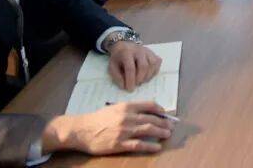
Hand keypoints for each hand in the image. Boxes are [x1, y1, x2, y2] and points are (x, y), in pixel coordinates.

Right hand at [41, 101, 172, 154]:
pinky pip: (139, 145)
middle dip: (164, 123)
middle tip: (171, 126)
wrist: (82, 130)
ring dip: (160, 132)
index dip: (160, 110)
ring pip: (148, 130)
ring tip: (167, 135)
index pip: (149, 105)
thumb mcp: (114, 108)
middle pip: (151, 119)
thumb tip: (146, 112)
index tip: (165, 114)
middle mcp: (127, 117)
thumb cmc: (98, 118)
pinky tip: (157, 147)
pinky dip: (150, 146)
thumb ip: (129, 109)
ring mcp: (124, 131)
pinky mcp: (119, 144)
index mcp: (126, 106)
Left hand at [108, 41, 161, 91]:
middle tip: (136, 85)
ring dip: (148, 76)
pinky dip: (154, 71)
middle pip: (144, 66)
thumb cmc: (118, 58)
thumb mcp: (112, 67)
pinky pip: (158, 62)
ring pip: (153, 64)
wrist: (124, 46)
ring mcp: (147, 51)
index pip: (130, 68)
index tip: (129, 89)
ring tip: (141, 80)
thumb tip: (125, 86)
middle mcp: (139, 50)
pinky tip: (147, 75)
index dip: (130, 80)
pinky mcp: (153, 53)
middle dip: (140, 79)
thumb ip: (117, 77)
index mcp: (126, 53)